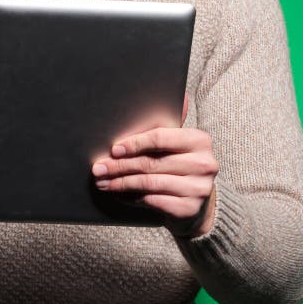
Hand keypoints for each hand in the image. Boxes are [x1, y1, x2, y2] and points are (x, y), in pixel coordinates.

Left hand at [91, 94, 218, 237]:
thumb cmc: (181, 165)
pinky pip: (152, 200)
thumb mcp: (177, 143)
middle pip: (150, 162)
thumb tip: (177, 95)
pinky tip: (119, 194)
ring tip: (103, 182)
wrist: (199, 203)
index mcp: (199, 140)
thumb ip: (169, 123)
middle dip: (119, 166)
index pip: (159, 138)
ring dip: (120, 183)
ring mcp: (198, 188)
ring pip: (148, 183)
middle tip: (99, 168)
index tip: (114, 149)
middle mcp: (203, 164)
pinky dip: (131, 197)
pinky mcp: (189, 208)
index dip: (134, 143)